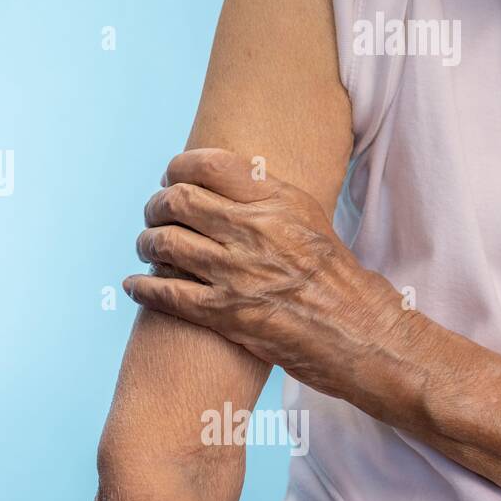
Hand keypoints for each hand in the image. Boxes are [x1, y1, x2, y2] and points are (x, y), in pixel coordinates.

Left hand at [122, 148, 411, 404]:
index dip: (178, 168)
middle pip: (179, 200)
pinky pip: (166, 292)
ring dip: (146, 243)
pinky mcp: (227, 314)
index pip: (210, 164)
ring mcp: (239, 273)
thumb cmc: (339, 280)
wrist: (364, 336)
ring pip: (166, 243)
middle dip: (156, 206)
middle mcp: (256, 231)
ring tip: (147, 248)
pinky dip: (142, 287)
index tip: (170, 178)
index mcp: (278, 202)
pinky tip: (136, 285)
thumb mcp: (310, 222)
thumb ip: (267, 199)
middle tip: (154, 215)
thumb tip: (222, 180)